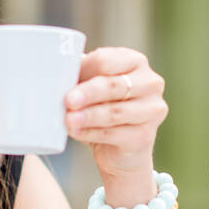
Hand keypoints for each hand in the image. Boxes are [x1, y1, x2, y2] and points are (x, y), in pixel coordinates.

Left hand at [64, 47, 166, 197]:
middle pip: (114, 85)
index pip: (107, 60)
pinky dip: (91, 133)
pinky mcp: (145, 136)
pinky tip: (76, 132)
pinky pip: (113, 133)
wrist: (121, 147)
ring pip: (115, 112)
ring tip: (69, 120)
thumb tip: (57, 75)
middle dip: (88, 93)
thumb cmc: (104, 108)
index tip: (65, 77)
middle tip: (68, 100)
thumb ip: (82, 78)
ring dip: (88, 116)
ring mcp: (151, 110)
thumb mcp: (93, 88)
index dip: (84, 69)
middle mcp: (150, 83)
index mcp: (135, 62)